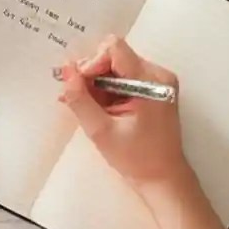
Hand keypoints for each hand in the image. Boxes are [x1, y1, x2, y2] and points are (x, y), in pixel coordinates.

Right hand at [58, 35, 188, 192]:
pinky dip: (108, 89)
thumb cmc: (136, 158)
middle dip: (92, 74)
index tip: (81, 85)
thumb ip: (80, 99)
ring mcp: (158, 81)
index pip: (114, 49)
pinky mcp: (154, 89)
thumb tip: (65, 70)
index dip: (92, 62)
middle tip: (78, 98)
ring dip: (98, 83)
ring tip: (86, 106)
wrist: (163, 178)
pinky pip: (124, 76)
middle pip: (115, 55)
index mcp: (150, 82)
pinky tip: (97, 107)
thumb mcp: (101, 130)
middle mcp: (157, 74)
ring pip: (117, 66)